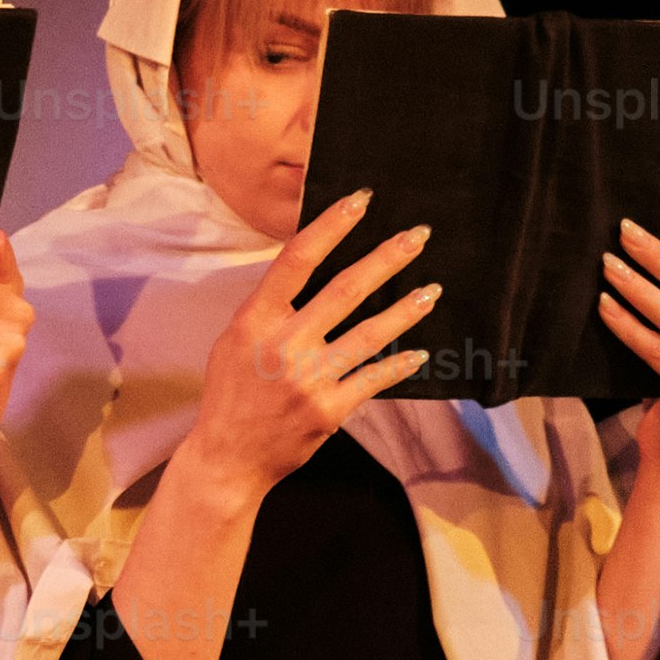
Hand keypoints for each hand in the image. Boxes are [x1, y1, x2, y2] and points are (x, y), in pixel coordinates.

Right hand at [171, 190, 438, 510]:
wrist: (227, 457)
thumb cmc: (231, 394)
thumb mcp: (234, 341)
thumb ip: (269, 308)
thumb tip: (308, 268)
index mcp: (254, 321)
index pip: (296, 261)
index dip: (330, 226)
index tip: (360, 201)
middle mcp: (282, 345)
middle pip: (344, 290)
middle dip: (387, 259)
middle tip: (418, 235)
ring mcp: (307, 379)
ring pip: (369, 333)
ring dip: (405, 309)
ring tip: (432, 290)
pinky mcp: (328, 411)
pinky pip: (373, 379)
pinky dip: (397, 364)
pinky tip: (417, 352)